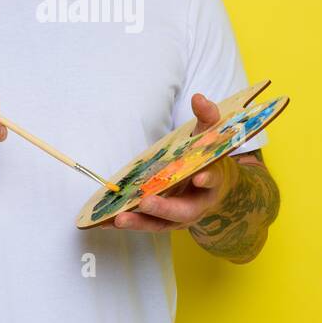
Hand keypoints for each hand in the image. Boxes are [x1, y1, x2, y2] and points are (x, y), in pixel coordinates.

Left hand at [104, 92, 235, 231]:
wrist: (214, 190)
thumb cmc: (208, 160)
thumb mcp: (210, 138)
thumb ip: (208, 118)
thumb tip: (198, 98)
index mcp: (212, 182)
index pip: (212, 180)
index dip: (207, 179)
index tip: (199, 178)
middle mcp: (198, 204)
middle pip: (183, 211)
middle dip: (165, 208)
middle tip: (147, 201)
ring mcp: (180, 217)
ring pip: (161, 224)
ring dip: (140, 222)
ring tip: (120, 219)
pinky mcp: (163, 222)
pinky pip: (145, 224)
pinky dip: (128, 223)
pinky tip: (107, 222)